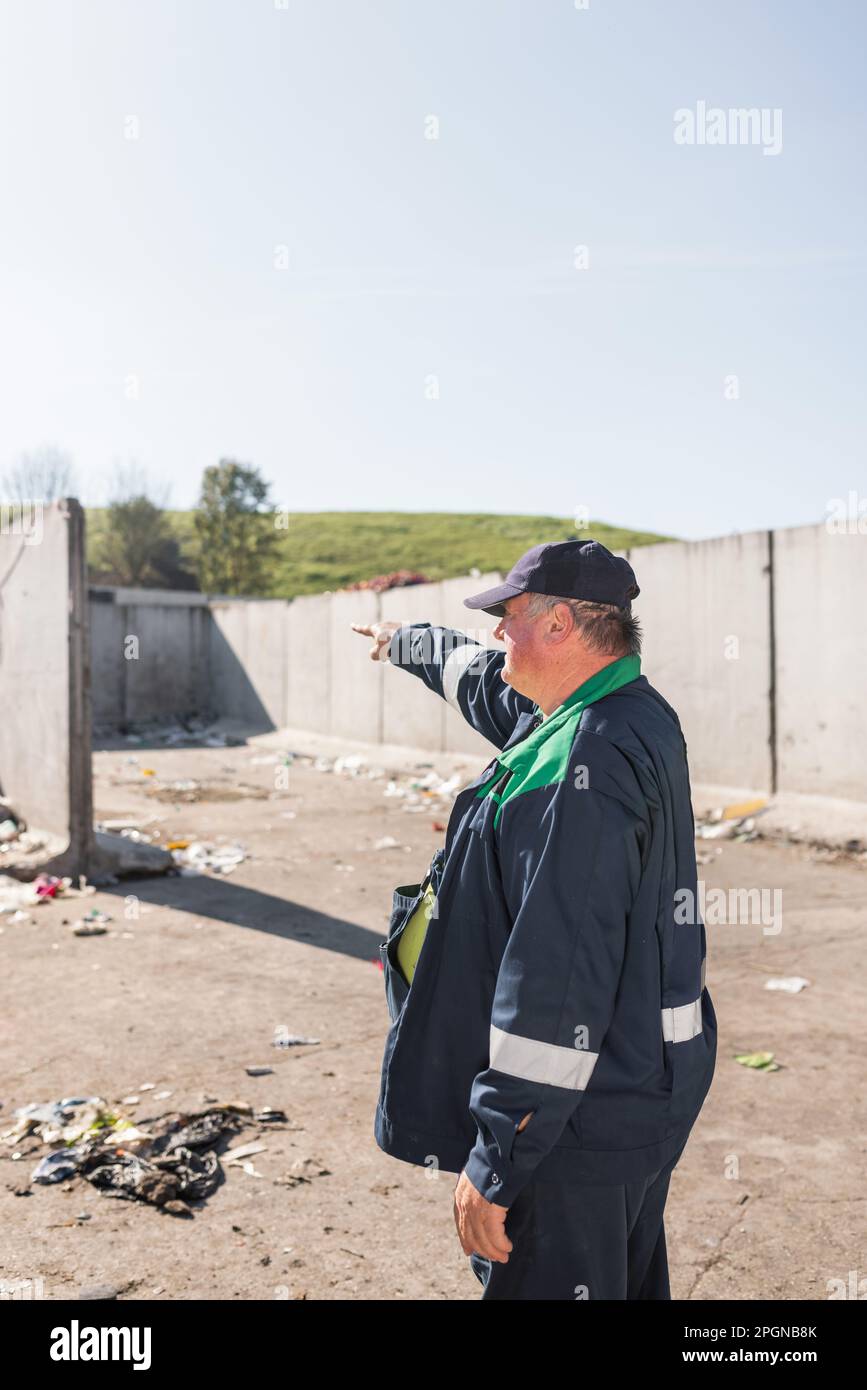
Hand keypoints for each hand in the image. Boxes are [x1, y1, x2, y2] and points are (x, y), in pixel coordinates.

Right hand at [350, 620, 401, 660]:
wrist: (409, 639)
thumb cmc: (391, 645)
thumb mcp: (378, 653)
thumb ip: (374, 654)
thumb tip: (379, 653)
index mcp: (376, 629)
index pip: (364, 629)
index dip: (357, 628)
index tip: (352, 625)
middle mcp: (385, 625)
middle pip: (380, 638)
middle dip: (382, 645)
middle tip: (387, 652)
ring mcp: (395, 625)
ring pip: (391, 640)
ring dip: (393, 646)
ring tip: (399, 651)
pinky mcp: (405, 628)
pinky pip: (401, 639)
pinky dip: (401, 645)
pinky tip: (405, 648)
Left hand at [453, 1112, 532, 1260]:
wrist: (500, 1145)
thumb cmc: (494, 1155)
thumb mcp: (479, 1171)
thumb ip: (479, 1184)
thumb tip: (485, 1191)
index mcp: (461, 1192)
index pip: (460, 1221)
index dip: (465, 1237)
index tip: (469, 1250)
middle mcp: (465, 1200)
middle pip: (470, 1233)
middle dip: (482, 1248)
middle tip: (495, 1258)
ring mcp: (475, 1205)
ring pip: (482, 1237)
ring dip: (494, 1250)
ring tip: (504, 1256)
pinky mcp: (489, 1208)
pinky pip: (494, 1233)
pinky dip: (501, 1243)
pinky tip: (507, 1246)